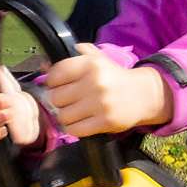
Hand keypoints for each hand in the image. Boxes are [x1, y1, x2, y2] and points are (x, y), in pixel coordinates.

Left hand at [38, 49, 172, 136]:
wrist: (143, 95)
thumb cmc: (114, 77)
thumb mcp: (97, 59)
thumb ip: (73, 57)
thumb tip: (43, 64)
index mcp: (90, 64)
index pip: (55, 75)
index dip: (53, 82)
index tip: (60, 85)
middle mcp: (95, 82)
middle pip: (56, 97)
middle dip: (60, 101)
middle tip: (69, 101)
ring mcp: (100, 103)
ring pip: (63, 116)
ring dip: (66, 116)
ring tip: (76, 112)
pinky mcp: (106, 121)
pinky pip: (75, 130)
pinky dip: (75, 128)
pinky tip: (81, 122)